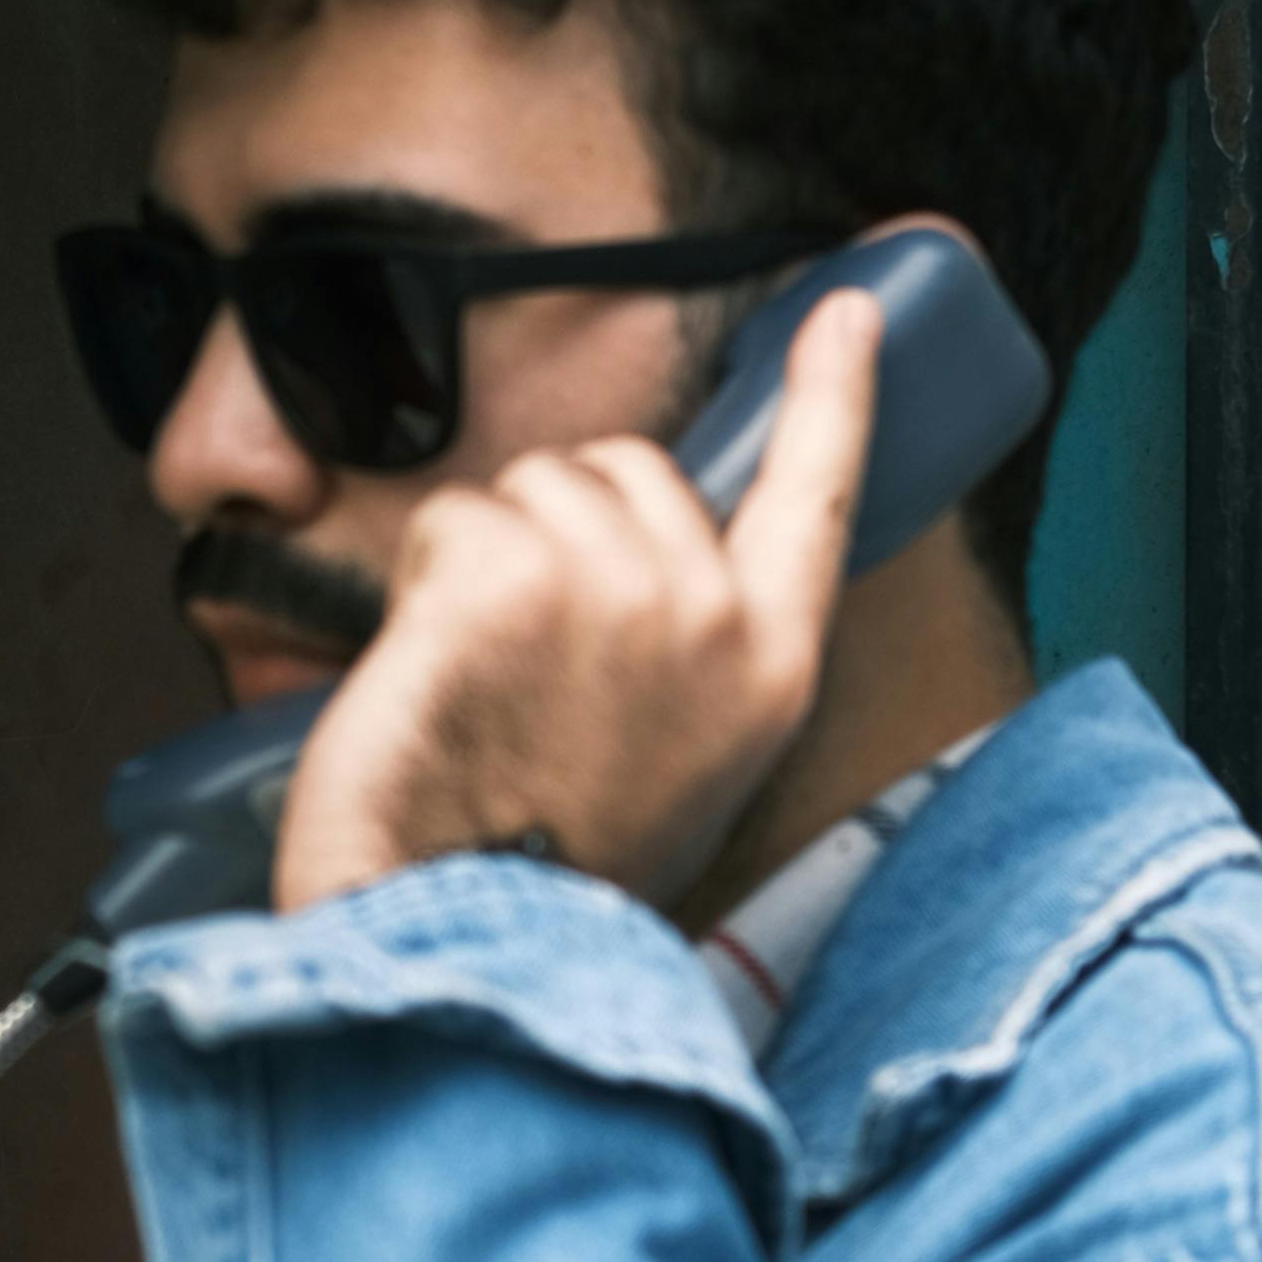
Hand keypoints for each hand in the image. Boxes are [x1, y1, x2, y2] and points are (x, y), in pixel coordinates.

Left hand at [271, 289, 880, 917]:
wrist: (471, 946)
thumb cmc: (551, 868)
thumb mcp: (683, 758)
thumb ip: (696, 643)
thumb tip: (652, 552)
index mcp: (772, 663)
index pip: (818, 491)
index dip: (831, 394)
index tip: (840, 315)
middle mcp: (710, 612)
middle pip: (625, 468)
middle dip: (561, 531)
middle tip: (532, 670)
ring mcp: (610, 586)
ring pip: (530, 485)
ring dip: (485, 559)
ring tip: (484, 686)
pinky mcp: (505, 577)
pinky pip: (454, 516)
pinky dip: (421, 582)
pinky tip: (435, 674)